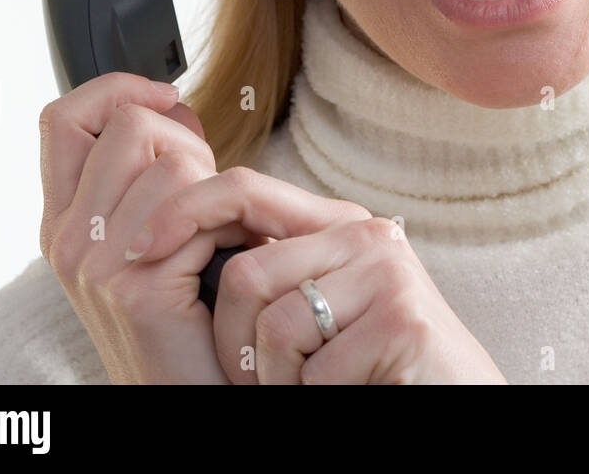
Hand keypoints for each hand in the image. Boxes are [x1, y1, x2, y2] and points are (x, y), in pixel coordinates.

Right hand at [38, 73, 263, 383]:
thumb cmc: (189, 311)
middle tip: (203, 194)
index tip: (164, 98)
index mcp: (65, 218)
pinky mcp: (135, 287)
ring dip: (213, 187)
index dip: (116, 89)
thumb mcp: (156, 225)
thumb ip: (154, 163)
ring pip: (174, 161)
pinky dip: (225, 226)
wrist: (191, 393)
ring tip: (213, 236)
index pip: (64, 116)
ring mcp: (95, 264)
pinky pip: (197, 205)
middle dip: (186, 143)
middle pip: (131, 124)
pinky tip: (219, 264)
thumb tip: (169, 101)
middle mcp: (67, 239)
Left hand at [125, 167, 508, 384]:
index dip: (184, 210)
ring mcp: (387, 271)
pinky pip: (313, 368)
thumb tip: (173, 236)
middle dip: (236, 346)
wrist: (451, 399)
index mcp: (336, 224)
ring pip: (274, 325)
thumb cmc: (371, 363)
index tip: (137, 250)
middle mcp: (364, 234)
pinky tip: (345, 392)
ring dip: (276, 380)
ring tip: (312, 386)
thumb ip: (272, 263)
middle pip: (246, 274)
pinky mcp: (402, 317)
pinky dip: (312, 399)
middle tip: (262, 379)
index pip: (244, 189)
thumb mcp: (317, 303)